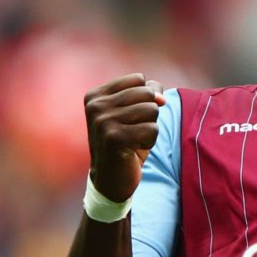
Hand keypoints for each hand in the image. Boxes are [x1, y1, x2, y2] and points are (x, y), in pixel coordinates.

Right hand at [84, 73, 164, 202]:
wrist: (111, 178)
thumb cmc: (126, 142)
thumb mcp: (135, 113)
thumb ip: (148, 94)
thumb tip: (160, 97)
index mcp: (96, 95)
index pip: (139, 79)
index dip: (146, 98)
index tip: (131, 117)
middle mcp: (96, 106)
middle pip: (147, 93)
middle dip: (150, 114)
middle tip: (134, 131)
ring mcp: (103, 121)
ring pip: (152, 110)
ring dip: (150, 128)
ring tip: (134, 140)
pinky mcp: (115, 137)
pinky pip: (153, 128)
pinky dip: (150, 141)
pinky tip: (134, 149)